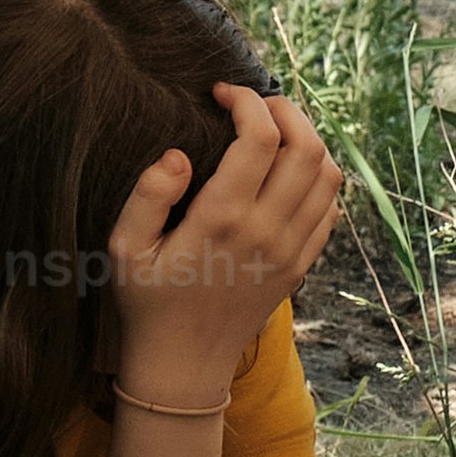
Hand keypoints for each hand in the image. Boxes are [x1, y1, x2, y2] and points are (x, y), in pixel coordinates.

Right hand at [109, 85, 346, 409]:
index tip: (223, 92)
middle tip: (256, 103)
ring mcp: (291, 250)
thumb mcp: (124, 247)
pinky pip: (331, 209)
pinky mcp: (302, 265)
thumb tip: (178, 154)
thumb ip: (148, 194)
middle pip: (307, 148)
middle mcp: (267, 232)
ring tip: (275, 130)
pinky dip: (320, 179)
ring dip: (309, 140)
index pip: (260, 138)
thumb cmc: (148, 301)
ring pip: (329, 176)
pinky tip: (287, 172)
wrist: (184, 364)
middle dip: (286, 109)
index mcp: (222, 220)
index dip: (247, 100)